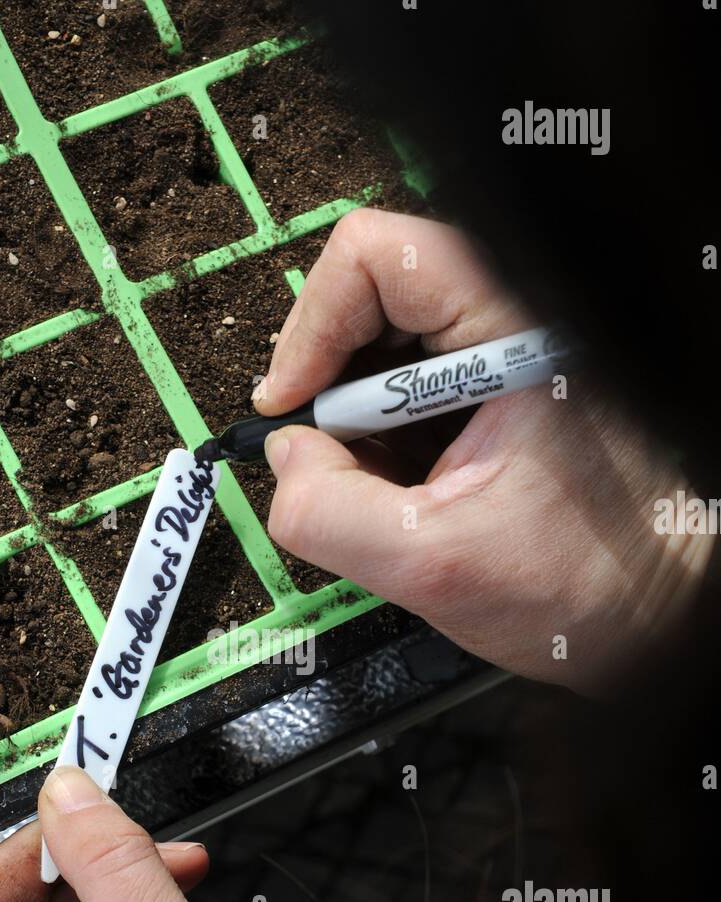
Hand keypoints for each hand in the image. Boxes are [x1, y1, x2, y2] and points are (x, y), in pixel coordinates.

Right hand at [256, 209, 711, 692]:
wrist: (650, 611)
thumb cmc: (585, 585)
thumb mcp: (433, 564)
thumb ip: (329, 514)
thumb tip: (283, 457)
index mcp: (518, 330)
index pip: (376, 259)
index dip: (312, 328)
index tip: (292, 406)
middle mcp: (512, 323)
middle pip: (369, 298)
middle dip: (330, 386)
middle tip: (325, 460)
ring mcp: (502, 354)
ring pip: (379, 350)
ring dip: (354, 423)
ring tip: (381, 489)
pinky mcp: (491, 388)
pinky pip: (402, 390)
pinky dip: (378, 442)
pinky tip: (403, 489)